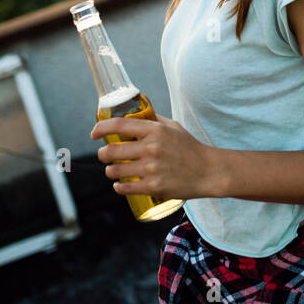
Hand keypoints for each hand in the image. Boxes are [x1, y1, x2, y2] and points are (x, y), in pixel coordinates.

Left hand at [89, 115, 221, 199]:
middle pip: (111, 150)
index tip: (94, 133)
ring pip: (115, 170)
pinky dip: (119, 186)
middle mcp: (151, 148)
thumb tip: (132, 116)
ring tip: (114, 170)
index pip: (119, 125)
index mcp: (155, 130)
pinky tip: (120, 184)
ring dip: (111, 171)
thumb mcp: (173, 127)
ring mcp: (151, 168)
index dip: (101, 128)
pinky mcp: (153, 186)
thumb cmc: (190, 147)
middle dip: (103, 154)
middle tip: (104, 155)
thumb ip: (153, 121)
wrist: (208, 171)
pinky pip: (125, 187)